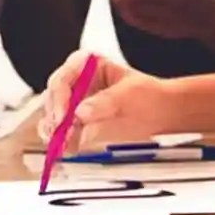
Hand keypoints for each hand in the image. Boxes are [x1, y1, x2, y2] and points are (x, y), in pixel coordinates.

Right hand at [39, 51, 171, 152]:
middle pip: (53, 99)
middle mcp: (76, 82)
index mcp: (87, 64)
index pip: (63, 78)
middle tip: (62, 136)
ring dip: (54, 131)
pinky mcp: (76, 123)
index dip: (59, 98)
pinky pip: (61, 132)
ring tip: (63, 146)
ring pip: (53, 116)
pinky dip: (60, 142)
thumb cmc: (149, 95)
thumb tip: (81, 112)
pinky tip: (65, 150)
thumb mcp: (131, 93)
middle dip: (55, 118)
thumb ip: (106, 101)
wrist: (162, 113)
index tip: (63, 118)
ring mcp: (74, 103)